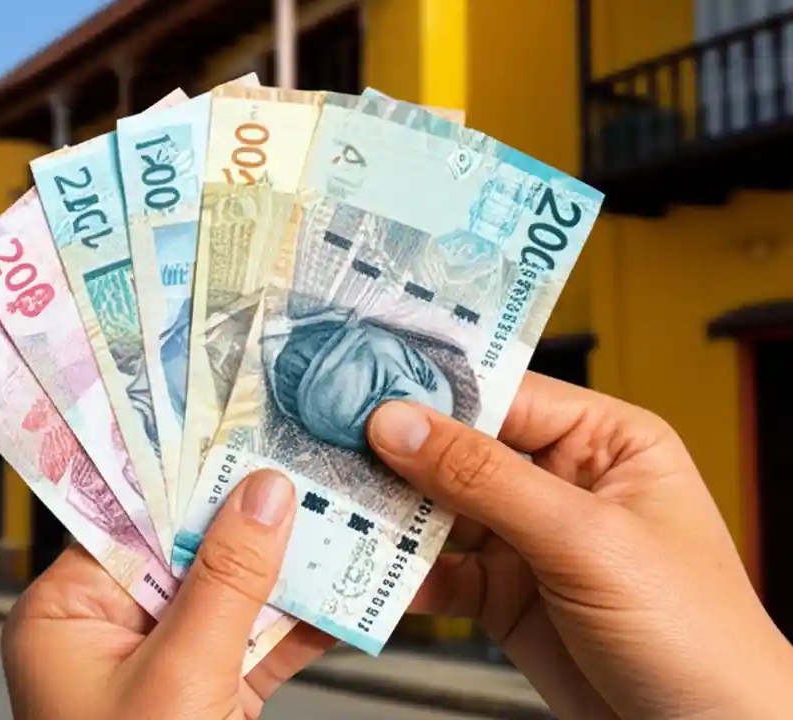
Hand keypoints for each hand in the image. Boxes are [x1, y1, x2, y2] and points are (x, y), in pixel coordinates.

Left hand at [1, 471, 334, 719]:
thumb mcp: (180, 679)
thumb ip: (224, 583)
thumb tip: (263, 496)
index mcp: (64, 615)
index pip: (128, 518)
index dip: (189, 473)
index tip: (241, 428)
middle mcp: (104, 631)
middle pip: (184, 548)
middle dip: (251, 515)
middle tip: (308, 462)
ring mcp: (158, 665)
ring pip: (226, 593)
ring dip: (286, 564)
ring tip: (344, 512)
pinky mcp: (205, 696)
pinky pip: (250, 642)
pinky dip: (298, 621)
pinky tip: (346, 589)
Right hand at [368, 372, 792, 719]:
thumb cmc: (694, 633)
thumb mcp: (586, 540)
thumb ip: (486, 478)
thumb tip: (400, 423)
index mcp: (605, 443)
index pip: (505, 396)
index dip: (434, 391)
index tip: (363, 388)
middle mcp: (562, 483)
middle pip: (460, 451)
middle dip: (397, 453)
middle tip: (327, 443)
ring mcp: (528, 541)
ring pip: (439, 511)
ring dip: (389, 514)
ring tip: (331, 504)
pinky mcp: (503, 595)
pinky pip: (438, 571)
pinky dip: (399, 573)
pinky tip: (365, 567)